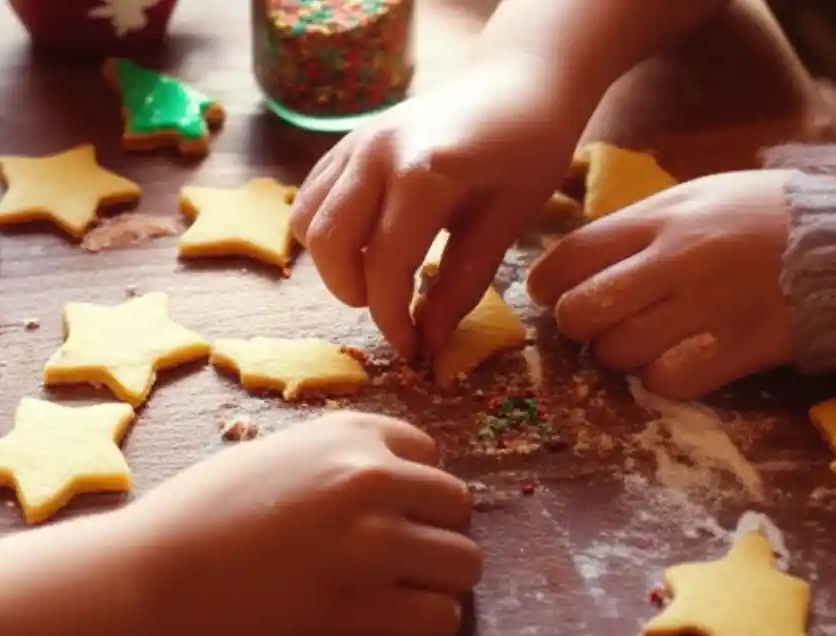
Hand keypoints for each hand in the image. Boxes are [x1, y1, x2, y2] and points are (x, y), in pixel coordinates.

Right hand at [127, 411, 480, 635]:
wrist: (149, 579)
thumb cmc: (196, 517)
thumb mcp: (271, 456)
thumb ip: (333, 461)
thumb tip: (388, 483)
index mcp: (349, 436)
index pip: (431, 458)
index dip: (413, 493)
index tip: (388, 518)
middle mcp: (370, 480)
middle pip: (458, 508)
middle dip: (434, 536)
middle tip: (396, 565)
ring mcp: (371, 545)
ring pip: (465, 564)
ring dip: (439, 583)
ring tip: (397, 597)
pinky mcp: (362, 611)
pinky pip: (443, 618)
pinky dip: (425, 627)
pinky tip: (389, 627)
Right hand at [290, 58, 586, 356]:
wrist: (520, 84)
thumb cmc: (527, 151)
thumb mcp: (505, 224)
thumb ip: (462, 285)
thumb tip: (428, 343)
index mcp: (423, 174)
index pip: (385, 266)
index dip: (391, 319)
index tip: (411, 351)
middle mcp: (376, 153)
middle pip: (329, 243)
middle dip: (353, 293)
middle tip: (390, 311)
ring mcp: (354, 142)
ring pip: (308, 220)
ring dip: (334, 262)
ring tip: (379, 274)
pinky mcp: (346, 141)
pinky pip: (312, 196)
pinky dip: (326, 231)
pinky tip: (367, 243)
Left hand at [527, 170, 794, 398]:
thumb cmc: (761, 216)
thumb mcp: (695, 198)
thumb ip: (637, 228)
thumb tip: (575, 263)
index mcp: (660, 218)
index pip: (571, 255)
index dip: (546, 284)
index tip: (549, 295)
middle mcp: (676, 260)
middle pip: (583, 311)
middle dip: (578, 325)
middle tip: (596, 325)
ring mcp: (707, 305)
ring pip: (619, 352)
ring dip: (619, 355)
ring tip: (643, 341)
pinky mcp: (739, 347)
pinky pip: (668, 381)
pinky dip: (662, 378)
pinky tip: (677, 361)